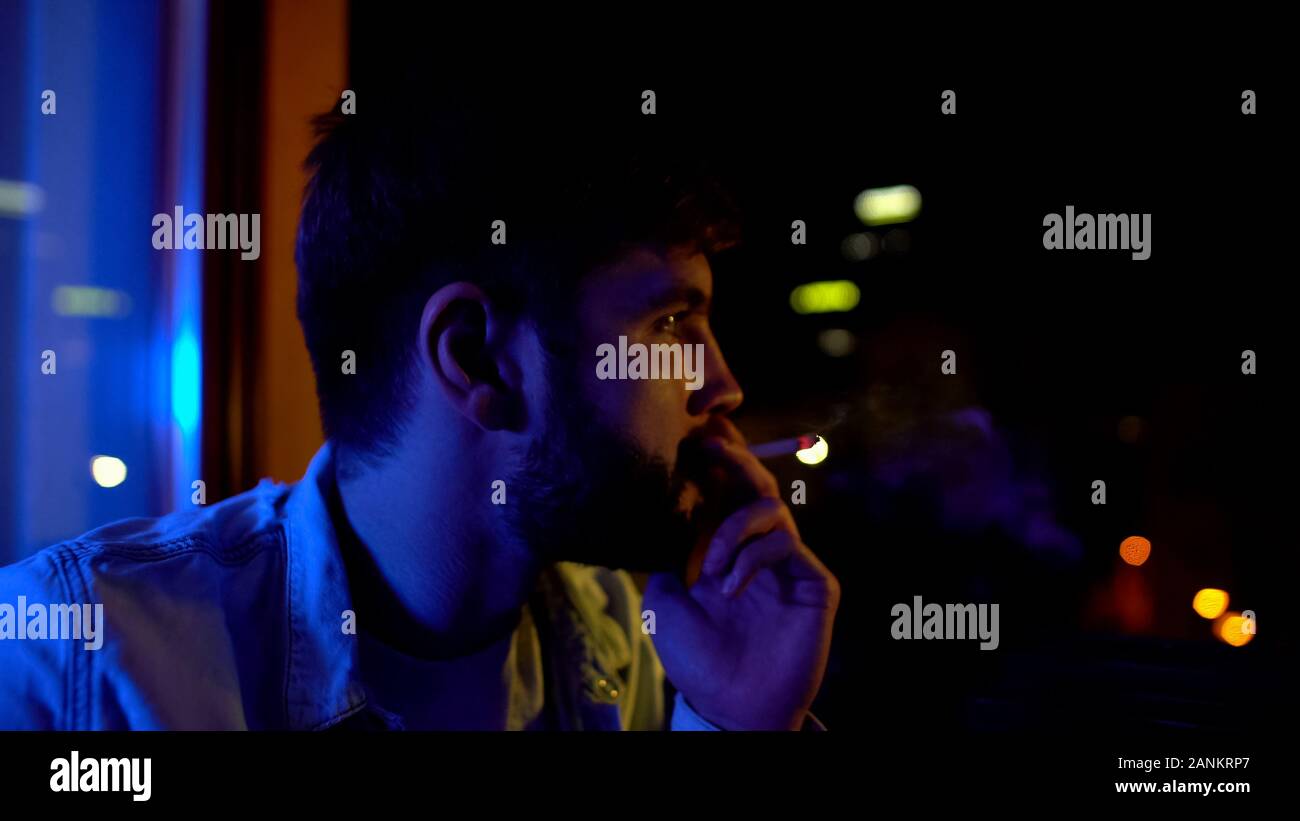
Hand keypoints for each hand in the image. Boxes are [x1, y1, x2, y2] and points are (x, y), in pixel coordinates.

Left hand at [643, 422, 839, 729]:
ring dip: (732, 528)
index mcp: (724, 548)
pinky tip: (729, 588)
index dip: (715, 459)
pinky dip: (750, 557)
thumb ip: (668, 551)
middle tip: (708, 442)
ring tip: (710, 567)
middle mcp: (757, 548)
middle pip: (755, 482)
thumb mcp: (665, 600)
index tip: (692, 429)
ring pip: (770, 507)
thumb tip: (660, 506)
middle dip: (733, 456)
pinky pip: (784, 544)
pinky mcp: (812, 583)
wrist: (730, 707)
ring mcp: (787, 564)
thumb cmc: (698, 660)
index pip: (724, 492)